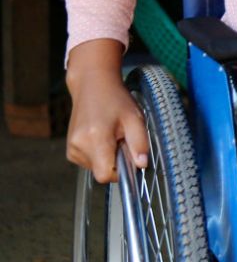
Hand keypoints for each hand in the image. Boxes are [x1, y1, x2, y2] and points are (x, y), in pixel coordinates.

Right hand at [65, 39, 145, 183]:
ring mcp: (71, 149)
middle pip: (102, 171)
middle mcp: (78, 146)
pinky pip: (90, 162)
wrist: (92, 85)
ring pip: (96, 167)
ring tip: (111, 134)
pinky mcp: (70, 150)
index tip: (128, 156)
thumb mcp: (135, 118)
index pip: (105, 175)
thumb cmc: (116, 100)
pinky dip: (99, 154)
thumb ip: (139, 143)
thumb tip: (142, 165)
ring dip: (108, 156)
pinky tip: (102, 136)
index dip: (121, 172)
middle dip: (116, 161)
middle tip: (121, 138)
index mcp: (95, 139)